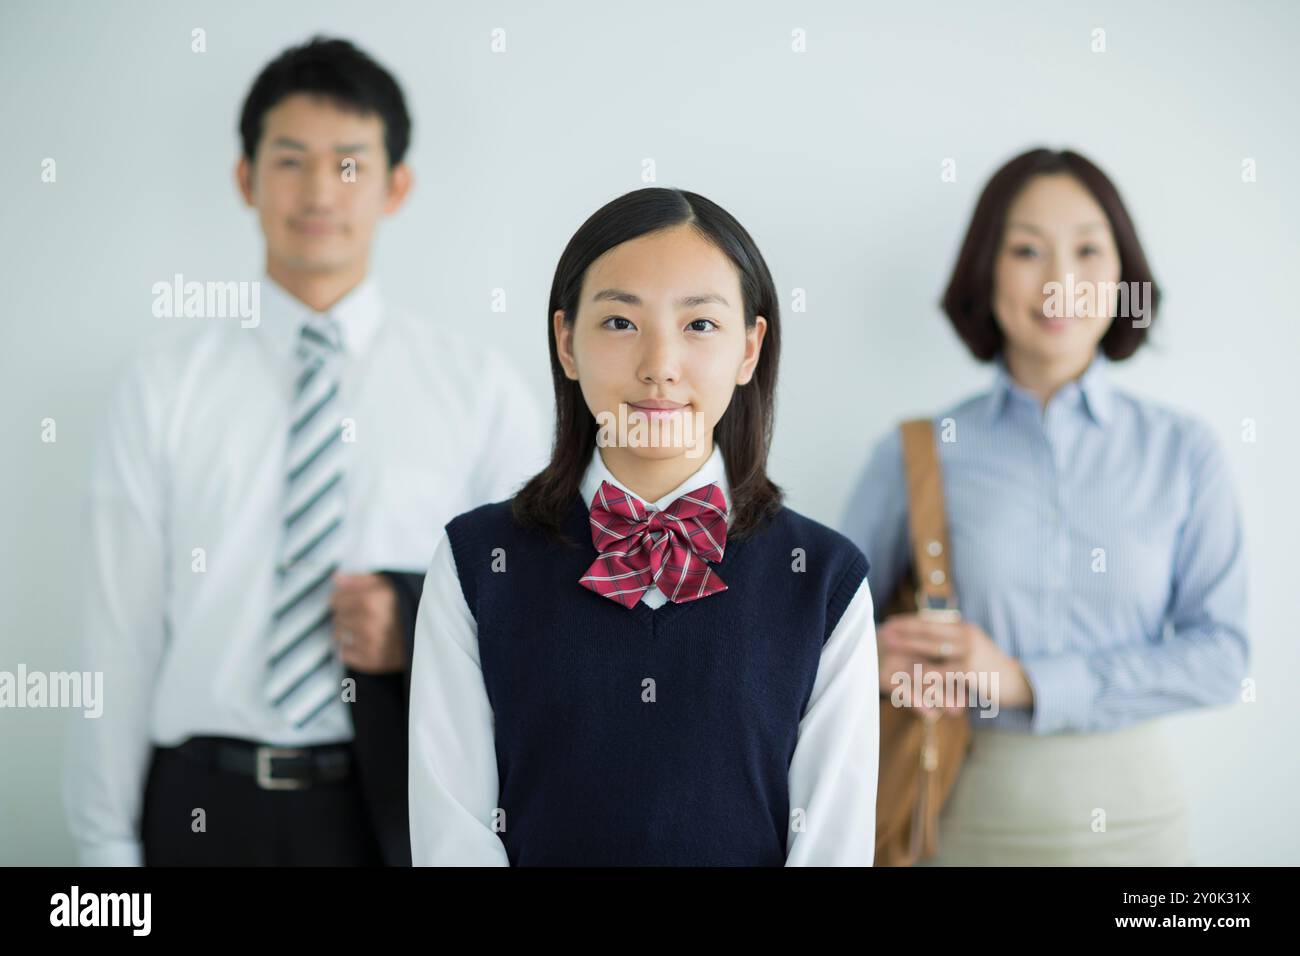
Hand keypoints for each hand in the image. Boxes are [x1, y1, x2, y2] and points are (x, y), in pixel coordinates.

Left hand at [329, 572, 405, 674]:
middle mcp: (368, 623)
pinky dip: (350, 649)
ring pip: (338, 635)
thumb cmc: (406, 606)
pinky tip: (364, 643)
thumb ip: (360, 580)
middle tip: (362, 615)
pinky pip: (344, 654)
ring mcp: (369, 644)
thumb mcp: (388, 585)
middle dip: (346, 615)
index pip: (336, 600)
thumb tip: (336, 578)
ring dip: (346, 631)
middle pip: (337, 617)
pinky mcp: (371, 662)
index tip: (351, 602)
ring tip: (363, 628)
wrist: (429, 635)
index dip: (342, 599)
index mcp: (370, 600)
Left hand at [877, 614, 1033, 712]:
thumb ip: (952, 644)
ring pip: (932, 646)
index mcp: (965, 628)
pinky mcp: (969, 670)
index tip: (891, 620)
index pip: (932, 620)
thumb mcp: (972, 650)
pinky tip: (907, 672)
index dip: (910, 620)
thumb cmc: (989, 670)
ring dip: (908, 644)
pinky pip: (941, 671)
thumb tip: (927, 638)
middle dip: (904, 628)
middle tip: (883, 629)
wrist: (1018, 683)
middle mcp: (966, 635)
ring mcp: (968, 651)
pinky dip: (923, 672)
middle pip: (928, 628)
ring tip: (888, 645)